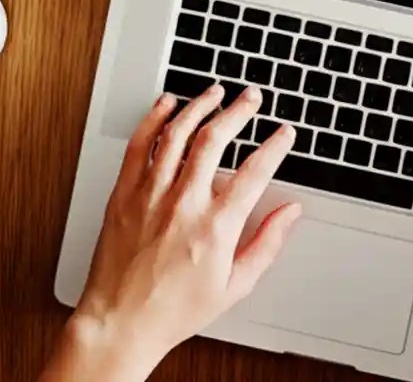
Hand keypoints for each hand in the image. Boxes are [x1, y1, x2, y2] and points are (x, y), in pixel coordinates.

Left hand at [41, 85, 300, 381]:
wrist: (121, 322)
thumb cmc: (175, 310)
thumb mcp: (235, 285)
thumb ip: (267, 243)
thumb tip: (291, 213)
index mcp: (216, 226)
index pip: (255, 171)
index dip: (275, 146)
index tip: (284, 133)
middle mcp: (183, 203)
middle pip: (216, 139)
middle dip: (239, 110)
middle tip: (251, 97)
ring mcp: (150, 195)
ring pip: (177, 133)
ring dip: (199, 105)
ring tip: (215, 91)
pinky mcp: (124, 194)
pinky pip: (139, 145)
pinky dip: (153, 118)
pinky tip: (166, 104)